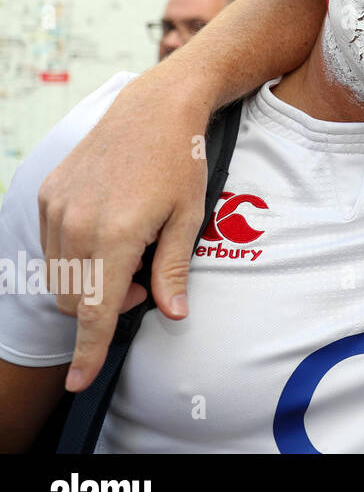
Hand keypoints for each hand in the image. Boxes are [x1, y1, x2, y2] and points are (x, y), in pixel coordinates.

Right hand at [37, 71, 211, 390]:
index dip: (89, 351)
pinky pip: (51, 246)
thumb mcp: (189, 217)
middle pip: (74, 299)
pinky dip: (75, 256)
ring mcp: (56, 209)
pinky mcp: (47, 194)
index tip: (80, 381)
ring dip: (89, 282)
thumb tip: (172, 314)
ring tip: (130, 253)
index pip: (96, 310)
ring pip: (59, 276)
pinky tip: (109, 233)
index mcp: (116, 235)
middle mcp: (77, 224)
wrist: (153, 109)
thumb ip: (174, 270)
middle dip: (104, 307)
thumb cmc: (180, 162)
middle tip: (144, 281)